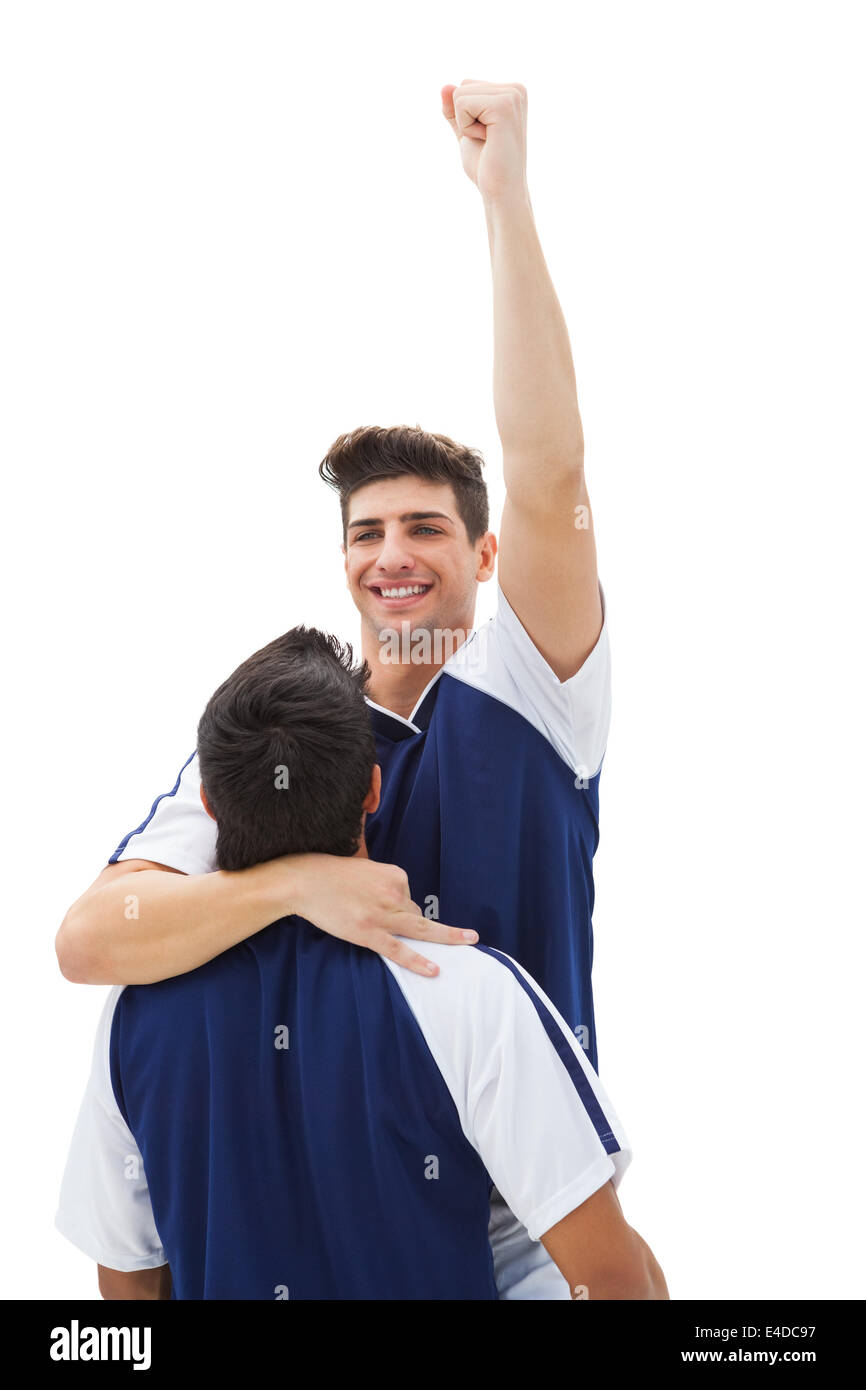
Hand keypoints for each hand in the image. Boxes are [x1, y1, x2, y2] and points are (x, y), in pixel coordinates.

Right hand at [290, 853, 477, 975]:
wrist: (305, 880)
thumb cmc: (332, 874)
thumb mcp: (365, 868)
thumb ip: (383, 883)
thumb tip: (394, 903)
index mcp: (396, 874)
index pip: (408, 897)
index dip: (398, 907)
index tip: (380, 908)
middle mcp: (394, 893)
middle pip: (418, 915)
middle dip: (436, 929)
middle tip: (471, 936)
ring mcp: (382, 914)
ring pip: (420, 929)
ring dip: (446, 938)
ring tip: (470, 942)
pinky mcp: (369, 933)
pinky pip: (398, 950)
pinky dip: (417, 960)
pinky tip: (434, 970)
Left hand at [441, 78, 528, 201]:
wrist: (501, 192)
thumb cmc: (486, 166)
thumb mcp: (466, 131)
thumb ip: (455, 109)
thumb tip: (444, 86)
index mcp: (511, 92)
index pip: (466, 85)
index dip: (466, 115)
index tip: (486, 136)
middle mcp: (516, 89)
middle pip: (463, 85)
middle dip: (464, 116)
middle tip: (486, 140)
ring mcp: (512, 95)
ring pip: (460, 94)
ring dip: (465, 123)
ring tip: (488, 140)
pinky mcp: (504, 105)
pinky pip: (462, 103)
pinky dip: (467, 127)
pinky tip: (488, 140)